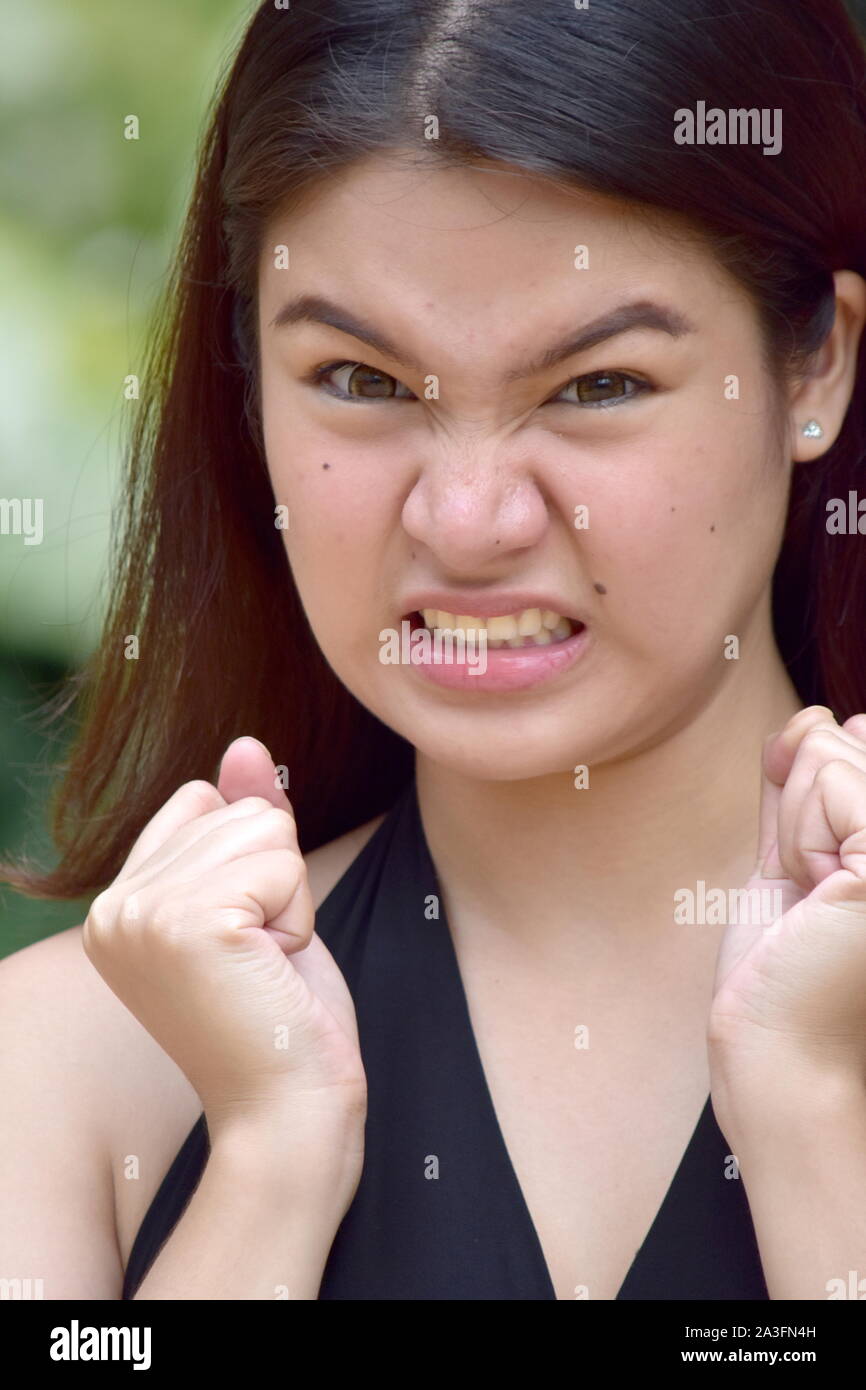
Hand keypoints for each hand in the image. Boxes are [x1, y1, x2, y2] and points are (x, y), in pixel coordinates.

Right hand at [83, 737, 366, 1147]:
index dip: (251, 862)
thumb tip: (245, 743)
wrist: (289, 1109)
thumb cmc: (280, 1017)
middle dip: (277, 882)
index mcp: (117, 905)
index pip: (201, 804)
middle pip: (240, 810)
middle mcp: (111, 907)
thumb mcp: (262, 904)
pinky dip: (298, 915)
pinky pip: (281, 863)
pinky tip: (272, 971)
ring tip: (264, 968)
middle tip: (259, 964)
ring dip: (290, 898)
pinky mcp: (188, 923)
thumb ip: (244, 820)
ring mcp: (142, 914)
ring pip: (265, 828)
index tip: (243, 942)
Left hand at [709, 705, 865, 1093]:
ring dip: (795, 825)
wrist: (782, 1054)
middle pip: (843, 736)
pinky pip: (827, 780)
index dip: (808, 773)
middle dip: (798, 805)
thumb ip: (809, 789)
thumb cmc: (783, 972)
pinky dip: (797, 830)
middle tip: (814, 893)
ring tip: (818, 899)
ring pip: (830, 752)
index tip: (811, 866)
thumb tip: (824, 718)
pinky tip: (817, 892)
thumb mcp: (794, 857)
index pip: (857, 738)